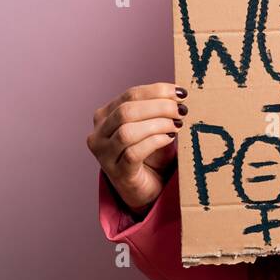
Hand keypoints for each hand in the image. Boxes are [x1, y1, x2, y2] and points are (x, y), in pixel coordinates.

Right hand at [86, 82, 186, 211]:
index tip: (181, 93)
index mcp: (105, 115)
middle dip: (159, 107)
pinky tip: (169, 138)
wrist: (147, 188)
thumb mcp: (152, 126)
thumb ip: (158, 109)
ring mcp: (104, 155)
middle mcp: (99, 133)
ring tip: (177, 125)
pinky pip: (133, 153)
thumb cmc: (151, 154)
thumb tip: (179, 94)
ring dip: (157, 124)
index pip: (130, 95)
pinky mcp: (117, 173)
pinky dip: (154, 142)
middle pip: (127, 111)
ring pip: (127, 132)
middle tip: (181, 110)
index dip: (157, 91)